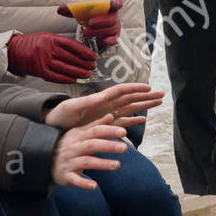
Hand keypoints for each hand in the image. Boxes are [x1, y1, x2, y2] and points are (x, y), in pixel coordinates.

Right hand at [7, 31, 95, 81]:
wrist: (15, 51)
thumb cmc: (34, 43)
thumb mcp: (48, 37)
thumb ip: (62, 43)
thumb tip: (80, 51)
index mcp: (52, 39)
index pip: (72, 45)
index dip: (85, 51)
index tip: (93, 56)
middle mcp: (48, 49)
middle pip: (70, 57)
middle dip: (84, 63)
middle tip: (92, 66)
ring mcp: (43, 60)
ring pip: (65, 68)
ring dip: (77, 72)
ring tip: (86, 74)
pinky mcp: (40, 70)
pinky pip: (56, 76)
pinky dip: (66, 79)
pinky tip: (74, 79)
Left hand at [44, 82, 163, 132]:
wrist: (53, 128)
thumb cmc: (60, 115)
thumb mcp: (72, 107)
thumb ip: (87, 101)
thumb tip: (103, 96)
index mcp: (100, 99)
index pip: (121, 91)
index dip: (135, 89)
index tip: (148, 88)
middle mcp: (106, 106)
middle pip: (130, 99)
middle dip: (146, 96)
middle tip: (162, 94)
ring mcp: (106, 116)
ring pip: (130, 109)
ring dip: (144, 106)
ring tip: (158, 103)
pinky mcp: (104, 127)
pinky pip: (122, 123)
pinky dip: (133, 121)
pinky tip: (144, 119)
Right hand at [50, 121, 128, 190]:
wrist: (43, 159)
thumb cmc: (67, 145)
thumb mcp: (78, 133)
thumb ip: (95, 125)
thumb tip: (111, 116)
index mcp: (78, 136)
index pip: (95, 131)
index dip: (109, 131)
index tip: (124, 132)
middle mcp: (74, 148)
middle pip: (92, 145)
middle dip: (108, 146)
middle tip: (124, 148)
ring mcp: (69, 162)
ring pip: (86, 162)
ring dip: (102, 164)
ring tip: (117, 165)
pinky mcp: (66, 176)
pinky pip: (75, 179)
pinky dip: (84, 183)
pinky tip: (94, 186)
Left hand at [57, 0, 122, 47]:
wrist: (90, 25)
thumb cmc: (87, 16)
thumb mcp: (79, 11)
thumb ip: (71, 9)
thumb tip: (61, 9)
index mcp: (108, 7)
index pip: (117, 3)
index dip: (117, 3)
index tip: (113, 3)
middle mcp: (114, 16)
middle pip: (113, 18)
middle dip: (102, 21)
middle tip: (90, 22)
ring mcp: (114, 27)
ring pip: (111, 29)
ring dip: (98, 31)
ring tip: (86, 32)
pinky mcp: (113, 37)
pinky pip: (114, 39)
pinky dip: (108, 41)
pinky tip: (99, 41)